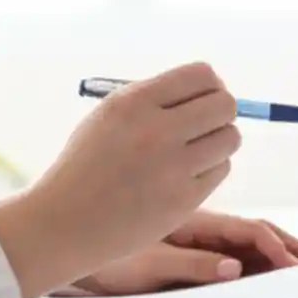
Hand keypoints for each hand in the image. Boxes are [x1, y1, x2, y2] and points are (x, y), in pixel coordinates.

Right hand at [0, 63, 240, 297]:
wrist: (66, 221)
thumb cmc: (90, 164)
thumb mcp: (110, 116)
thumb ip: (157, 99)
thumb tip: (211, 89)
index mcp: (134, 103)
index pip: (201, 75)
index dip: (209, 86)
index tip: (202, 98)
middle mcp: (156, 131)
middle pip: (225, 105)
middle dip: (220, 112)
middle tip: (204, 125)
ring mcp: (173, 167)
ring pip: (231, 137)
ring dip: (218, 141)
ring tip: (193, 151)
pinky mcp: (185, 198)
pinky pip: (221, 169)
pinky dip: (210, 169)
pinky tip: (185, 175)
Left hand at [70, 211, 297, 294]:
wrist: (74, 244)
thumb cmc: (106, 255)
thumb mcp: (148, 266)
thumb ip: (193, 265)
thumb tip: (236, 268)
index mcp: (199, 225)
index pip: (250, 233)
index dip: (277, 250)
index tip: (295, 268)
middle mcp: (207, 229)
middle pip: (262, 236)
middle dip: (296, 249)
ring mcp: (204, 240)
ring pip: (253, 245)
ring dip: (285, 255)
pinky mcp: (197, 253)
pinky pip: (238, 255)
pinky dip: (264, 262)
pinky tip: (280, 274)